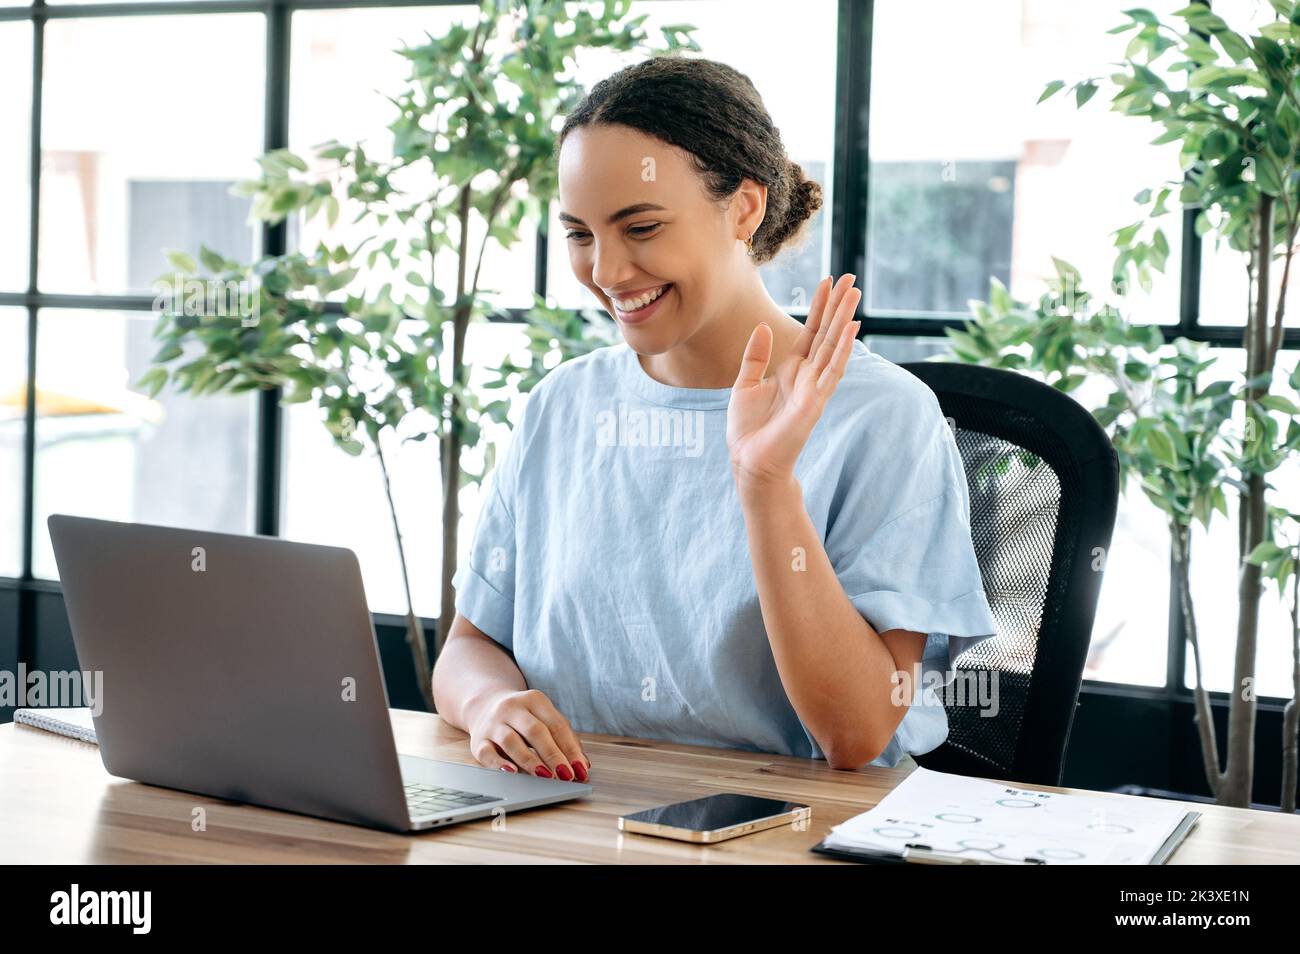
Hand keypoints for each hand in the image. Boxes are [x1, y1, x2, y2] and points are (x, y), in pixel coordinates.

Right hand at [464, 688, 590, 781]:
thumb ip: (565, 737)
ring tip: (546, 776)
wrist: (485, 704)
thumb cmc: (523, 717)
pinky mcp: (478, 740)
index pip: (556, 725)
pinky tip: (512, 773)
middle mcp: (512, 708)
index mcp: (534, 700)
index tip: (581, 769)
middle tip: (567, 775)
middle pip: (535, 731)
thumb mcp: (544, 717)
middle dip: (553, 755)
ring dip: (530, 760)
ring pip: (511, 741)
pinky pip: (487, 753)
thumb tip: (583, 765)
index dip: (570, 748)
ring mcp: (493, 723)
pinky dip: (499, 764)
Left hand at [726, 274, 861, 485]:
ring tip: (854, 294)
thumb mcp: (745, 384)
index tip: (828, 281)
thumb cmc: (748, 429)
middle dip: (838, 304)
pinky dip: (841, 350)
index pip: (810, 331)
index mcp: (791, 370)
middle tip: (851, 277)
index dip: (819, 306)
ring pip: (833, 346)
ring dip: (844, 319)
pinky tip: (850, 330)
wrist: (750, 461)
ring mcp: (814, 388)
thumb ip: (755, 356)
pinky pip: (831, 372)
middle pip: (826, 333)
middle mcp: (807, 375)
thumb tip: (763, 327)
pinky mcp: (814, 402)